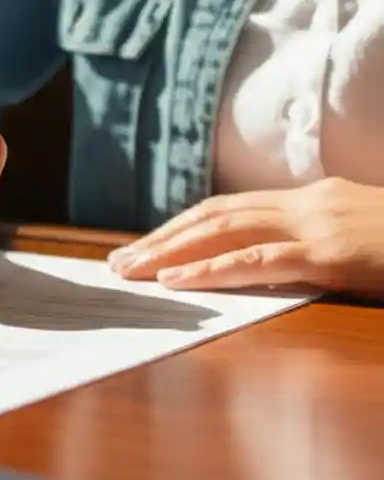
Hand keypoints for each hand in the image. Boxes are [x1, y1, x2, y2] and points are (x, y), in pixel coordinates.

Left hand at [109, 177, 383, 293]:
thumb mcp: (359, 236)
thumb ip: (314, 241)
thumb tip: (270, 258)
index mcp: (311, 198)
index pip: (228, 208)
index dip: (181, 226)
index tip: (143, 246)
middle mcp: (306, 203)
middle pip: (214, 215)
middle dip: (161, 238)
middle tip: (118, 262)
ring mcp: (318, 225)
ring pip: (225, 232)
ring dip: (171, 253)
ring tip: (132, 271)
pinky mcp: (332, 255)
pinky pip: (260, 261)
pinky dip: (213, 269)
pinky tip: (179, 281)